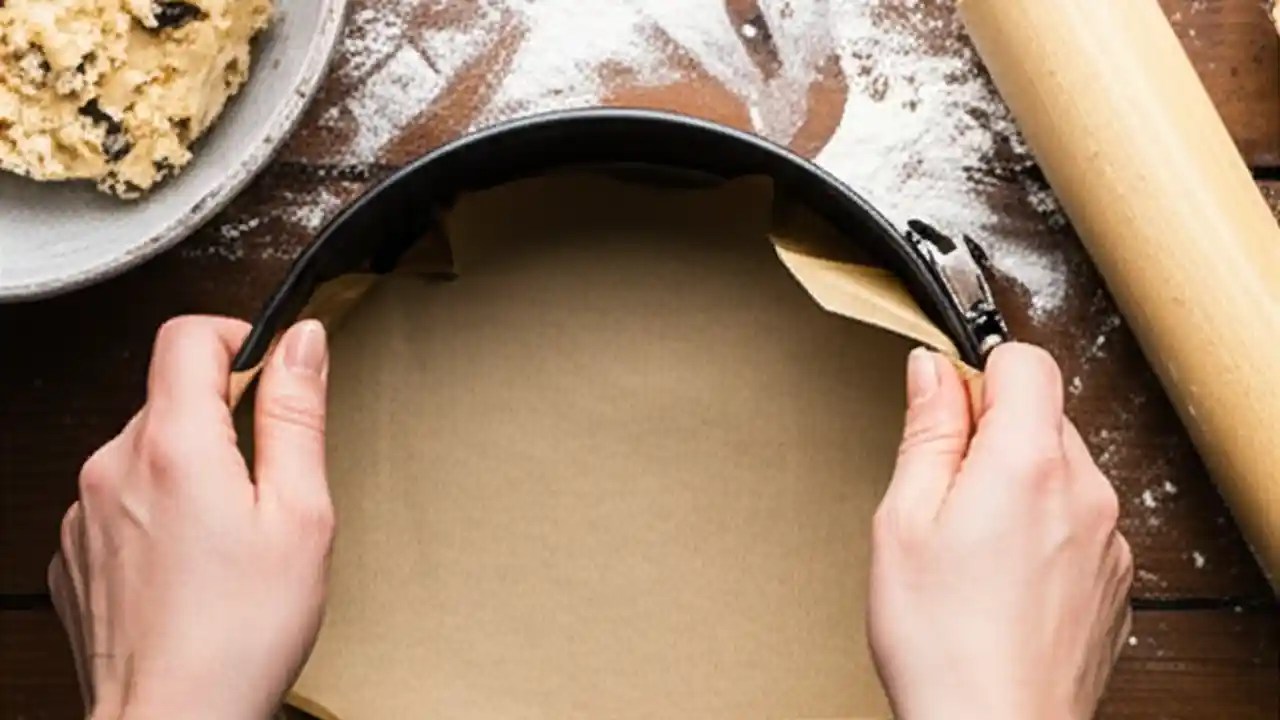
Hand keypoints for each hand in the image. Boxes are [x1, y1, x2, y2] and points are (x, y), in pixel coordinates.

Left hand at [49, 316, 334, 719]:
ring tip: (231, 538)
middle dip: (223, 419)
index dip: (236, 338)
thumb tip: (300, 342)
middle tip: (268, 484)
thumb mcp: (300, 514)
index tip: (267, 374)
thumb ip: (296, 415)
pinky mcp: (74, 552)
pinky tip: (193, 566)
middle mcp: (112, 467)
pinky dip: (158, 512)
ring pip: (146, 450)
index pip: (186, 336)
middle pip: (169, 396)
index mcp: (173, 448)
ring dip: (190, 469)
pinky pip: (121, 500)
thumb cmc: (241, 634)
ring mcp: (84, 512)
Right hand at [868, 343, 1132, 719]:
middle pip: (1044, 414)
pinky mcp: (1116, 578)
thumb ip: (927, 431)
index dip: (978, 372)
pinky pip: (1080, 520)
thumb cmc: (941, 643)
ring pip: (1062, 468)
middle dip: (992, 434)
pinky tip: (1002, 577)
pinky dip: (1044, 528)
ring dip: (1019, 482)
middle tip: (944, 494)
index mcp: (1028, 464)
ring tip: (971, 546)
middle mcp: (1086, 491)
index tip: (946, 407)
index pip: (1025, 359)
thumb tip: (933, 369)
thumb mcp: (904, 521)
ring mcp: (1110, 538)